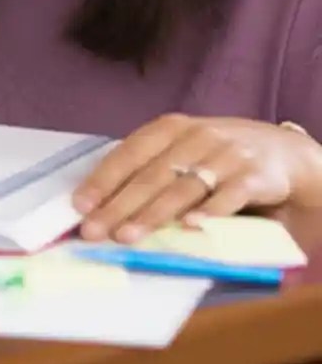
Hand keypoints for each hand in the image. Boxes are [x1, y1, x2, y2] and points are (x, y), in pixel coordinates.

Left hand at [73, 114, 321, 242]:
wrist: (284, 152)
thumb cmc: (216, 156)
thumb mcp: (181, 151)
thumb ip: (148, 170)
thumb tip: (98, 204)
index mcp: (170, 128)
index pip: (128, 153)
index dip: (102, 180)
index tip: (79, 205)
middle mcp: (196, 137)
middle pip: (151, 175)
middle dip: (119, 205)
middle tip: (94, 231)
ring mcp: (226, 155)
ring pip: (183, 187)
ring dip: (153, 214)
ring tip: (128, 235)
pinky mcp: (255, 175)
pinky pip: (229, 195)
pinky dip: (210, 210)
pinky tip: (190, 226)